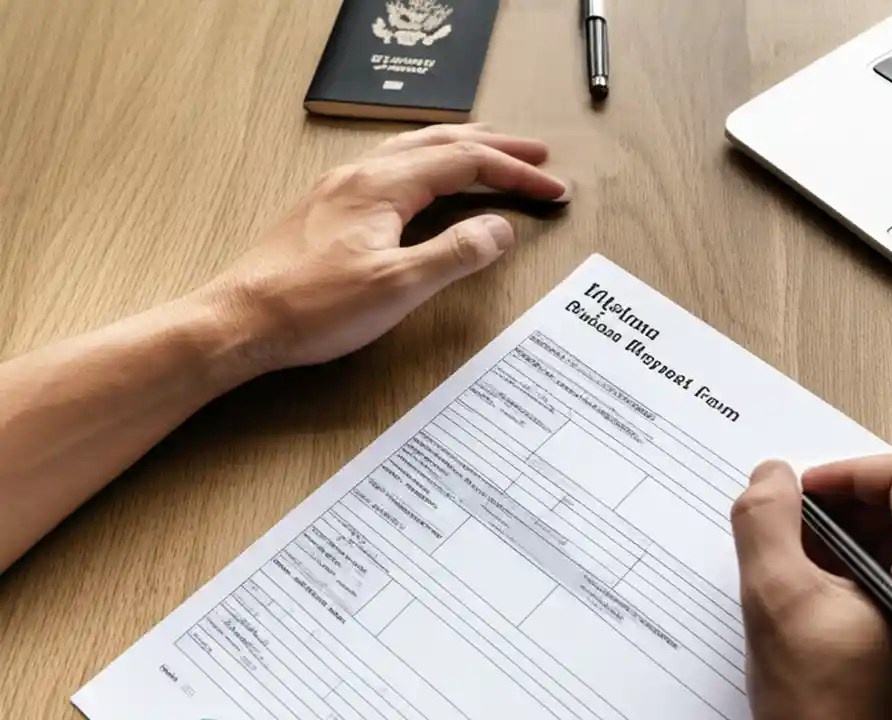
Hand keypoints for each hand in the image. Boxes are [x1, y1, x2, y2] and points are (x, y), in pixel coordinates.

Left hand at [196, 125, 568, 376]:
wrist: (241, 320)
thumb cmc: (313, 307)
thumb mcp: (398, 286)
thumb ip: (455, 254)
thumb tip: (499, 228)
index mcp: (383, 186)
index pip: (465, 162)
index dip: (515, 172)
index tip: (552, 188)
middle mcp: (361, 175)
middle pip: (441, 143)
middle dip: (496, 147)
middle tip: (537, 155)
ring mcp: (341, 188)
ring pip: (413, 149)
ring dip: (460, 147)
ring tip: (491, 150)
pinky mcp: (328, 208)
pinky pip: (391, 165)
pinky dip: (427, 161)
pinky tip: (425, 178)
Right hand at [731, 453, 891, 719]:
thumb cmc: (827, 718)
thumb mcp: (779, 605)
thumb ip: (768, 522)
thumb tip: (772, 477)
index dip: (847, 474)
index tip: (799, 496)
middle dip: (843, 511)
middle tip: (789, 532)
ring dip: (849, 543)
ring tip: (796, 569)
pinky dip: (864, 577)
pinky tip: (818, 600)